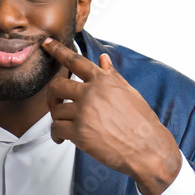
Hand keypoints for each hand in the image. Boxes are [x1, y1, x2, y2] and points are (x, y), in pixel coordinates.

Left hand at [41, 38, 181, 194]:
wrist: (148, 149)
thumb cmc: (142, 123)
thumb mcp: (129, 93)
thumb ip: (112, 76)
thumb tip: (103, 58)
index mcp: (103, 81)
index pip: (75, 60)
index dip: (58, 50)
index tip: (47, 44)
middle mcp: (91, 93)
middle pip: (57, 86)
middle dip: (52, 96)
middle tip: (55, 104)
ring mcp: (84, 112)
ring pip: (56, 110)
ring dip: (58, 119)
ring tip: (67, 127)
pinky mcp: (79, 132)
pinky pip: (56, 128)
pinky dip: (56, 134)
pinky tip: (62, 138)